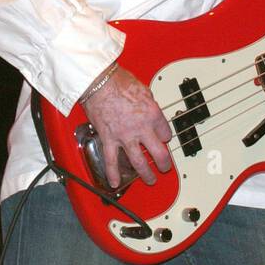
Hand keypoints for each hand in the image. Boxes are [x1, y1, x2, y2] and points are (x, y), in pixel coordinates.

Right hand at [81, 66, 173, 187]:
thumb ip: (148, 102)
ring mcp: (125, 136)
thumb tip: (149, 107)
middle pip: (159, 153)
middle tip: (165, 167)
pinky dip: (112, 174)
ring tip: (150, 179)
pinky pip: (111, 160)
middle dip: (164, 163)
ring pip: (139, 162)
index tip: (163, 139)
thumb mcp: (143, 88)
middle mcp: (141, 128)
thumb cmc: (118, 81)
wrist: (98, 82)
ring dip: (146, 174)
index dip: (165, 137)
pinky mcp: (109, 139)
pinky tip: (114, 183)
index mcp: (153, 114)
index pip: (166, 133)